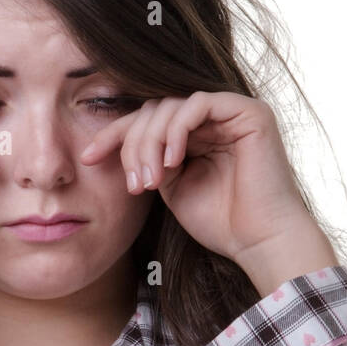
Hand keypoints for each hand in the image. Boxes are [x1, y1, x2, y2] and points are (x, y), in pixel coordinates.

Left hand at [79, 90, 333, 288]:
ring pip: (171, 105)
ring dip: (150, 142)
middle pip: (154, 110)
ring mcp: (231, 111)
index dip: (113, 136)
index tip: (87, 159)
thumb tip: (120, 142)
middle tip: (133, 184)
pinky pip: (198, 103)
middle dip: (133, 145)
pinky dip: (176, 130)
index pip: (146, 121)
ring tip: (149, 181)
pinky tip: (171, 161)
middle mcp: (213, 118)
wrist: (259, 242)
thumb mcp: (171, 188)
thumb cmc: (221, 223)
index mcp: (194, 135)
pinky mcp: (249, 111)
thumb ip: (151, 160)